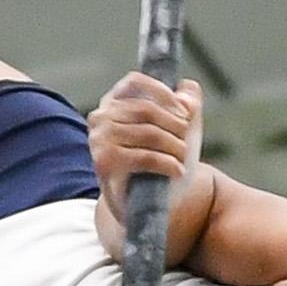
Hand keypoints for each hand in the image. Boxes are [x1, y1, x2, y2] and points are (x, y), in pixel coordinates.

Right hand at [87, 73, 204, 219]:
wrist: (145, 204)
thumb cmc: (161, 159)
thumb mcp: (179, 127)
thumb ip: (187, 103)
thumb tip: (187, 92)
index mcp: (113, 101)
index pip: (135, 82)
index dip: (163, 92)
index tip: (184, 111)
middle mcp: (100, 117)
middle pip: (146, 110)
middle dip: (175, 125)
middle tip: (186, 142)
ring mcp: (99, 140)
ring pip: (149, 133)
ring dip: (174, 146)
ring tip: (182, 158)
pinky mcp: (105, 163)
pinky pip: (145, 156)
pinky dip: (168, 163)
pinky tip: (177, 171)